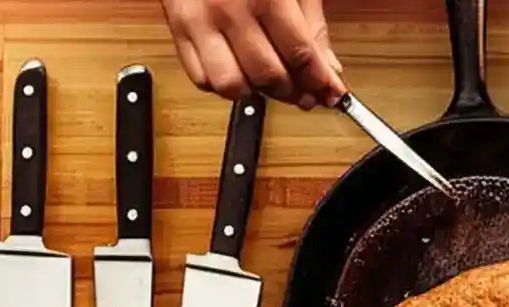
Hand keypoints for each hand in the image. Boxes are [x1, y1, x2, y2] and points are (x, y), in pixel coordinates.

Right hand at [162, 0, 345, 107]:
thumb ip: (312, 22)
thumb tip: (328, 70)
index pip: (300, 54)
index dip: (320, 82)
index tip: (332, 95)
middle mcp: (231, 9)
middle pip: (268, 75)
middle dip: (293, 91)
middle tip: (305, 90)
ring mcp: (200, 20)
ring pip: (231, 86)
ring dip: (256, 93)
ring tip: (269, 80)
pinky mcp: (177, 27)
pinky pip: (200, 78)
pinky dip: (223, 85)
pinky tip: (238, 71)